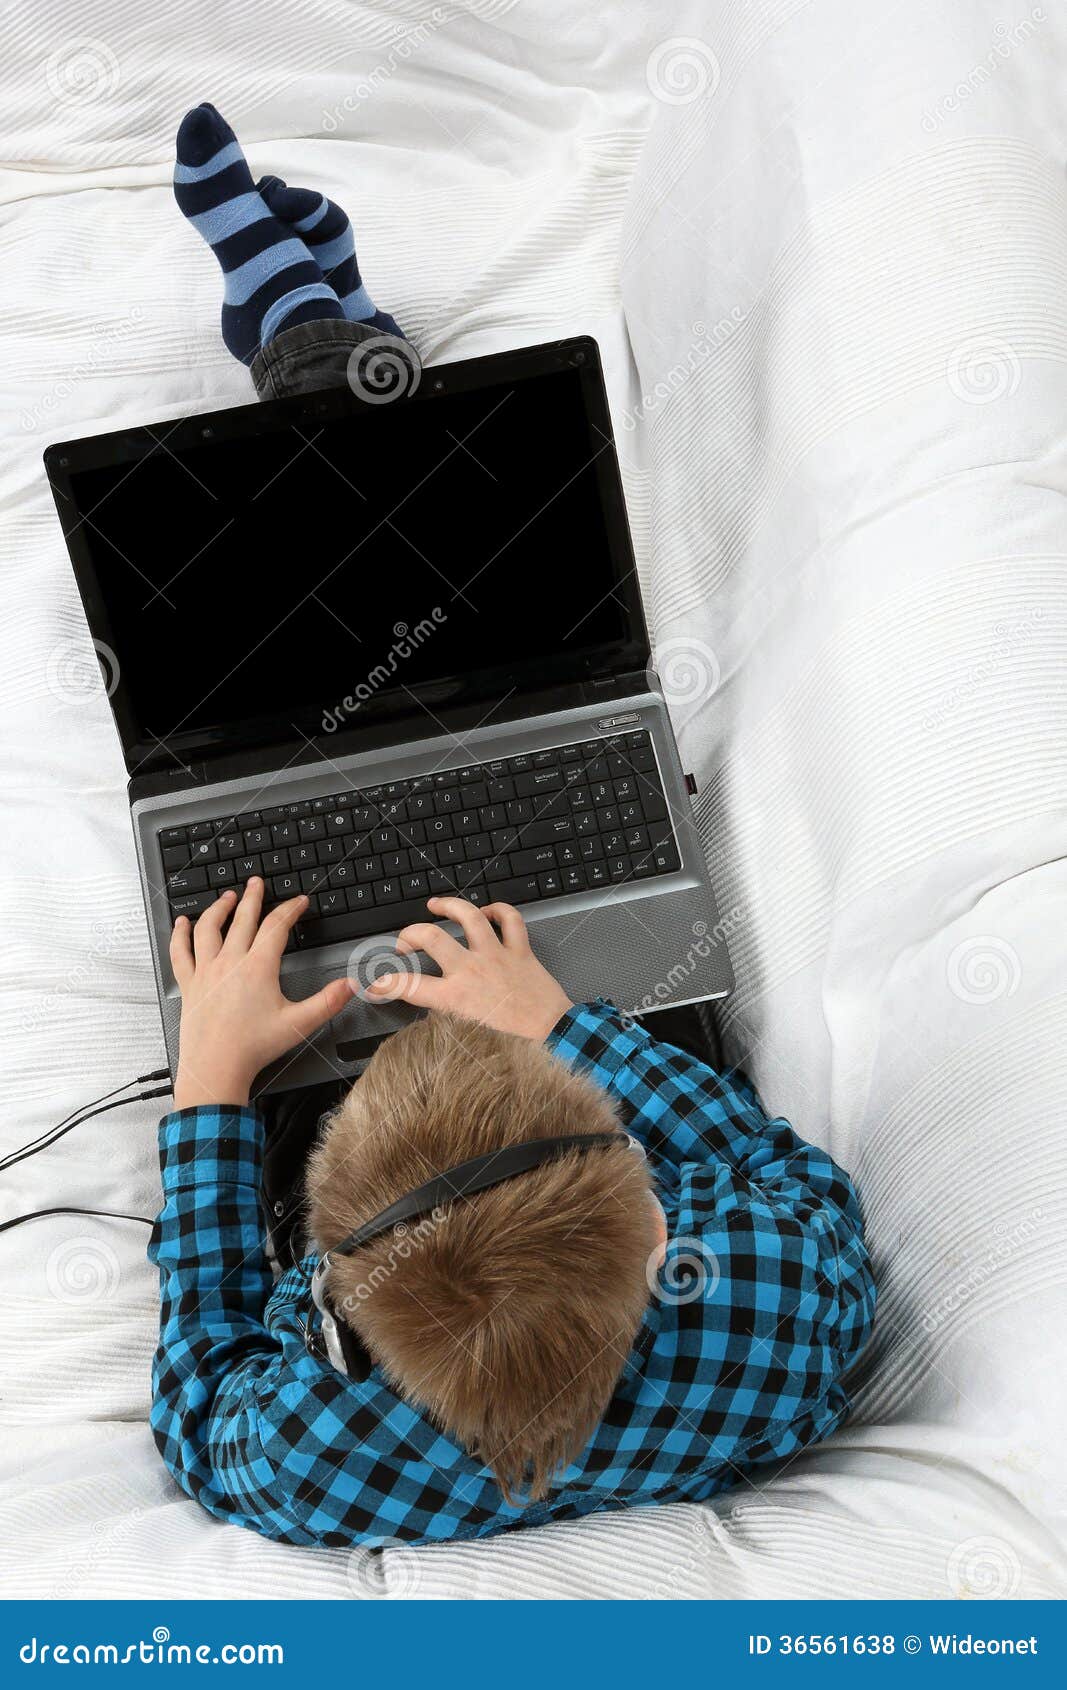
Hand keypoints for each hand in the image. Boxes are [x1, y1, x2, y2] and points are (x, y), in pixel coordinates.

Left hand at [169, 878, 355, 1107]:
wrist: (216, 1068)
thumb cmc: (253, 1048)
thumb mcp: (299, 1024)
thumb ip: (328, 1002)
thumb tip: (351, 985)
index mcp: (257, 968)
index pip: (277, 926)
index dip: (290, 909)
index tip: (299, 901)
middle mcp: (229, 962)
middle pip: (242, 918)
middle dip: (252, 897)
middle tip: (257, 883)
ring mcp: (206, 971)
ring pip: (208, 928)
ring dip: (218, 908)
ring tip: (226, 897)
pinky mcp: (189, 984)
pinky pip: (180, 951)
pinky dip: (179, 933)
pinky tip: (182, 922)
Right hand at [364, 896, 571, 1040]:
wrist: (553, 1038)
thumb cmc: (515, 1044)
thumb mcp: (468, 1037)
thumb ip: (447, 1018)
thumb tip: (433, 1009)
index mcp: (455, 997)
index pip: (408, 986)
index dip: (385, 984)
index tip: (376, 985)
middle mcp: (472, 970)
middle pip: (430, 937)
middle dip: (409, 935)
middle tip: (404, 943)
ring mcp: (497, 956)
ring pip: (469, 916)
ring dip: (449, 906)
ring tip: (435, 905)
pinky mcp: (520, 951)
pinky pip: (510, 919)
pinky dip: (498, 909)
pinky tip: (488, 910)